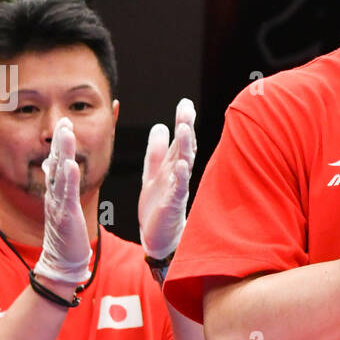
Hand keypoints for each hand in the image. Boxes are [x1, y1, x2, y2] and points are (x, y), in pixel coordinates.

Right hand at [36, 118, 91, 283]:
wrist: (62, 260)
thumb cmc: (67, 232)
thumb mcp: (65, 204)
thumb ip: (65, 185)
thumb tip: (63, 166)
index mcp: (56, 190)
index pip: (57, 161)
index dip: (60, 143)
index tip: (65, 123)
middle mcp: (54, 193)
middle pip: (55, 161)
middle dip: (60, 141)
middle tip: (64, 120)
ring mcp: (57, 202)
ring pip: (59, 173)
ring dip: (63, 152)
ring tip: (66, 133)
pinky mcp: (64, 214)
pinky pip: (65, 194)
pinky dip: (68, 179)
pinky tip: (71, 164)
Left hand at [139, 97, 195, 258]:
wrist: (157, 236)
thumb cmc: (158, 205)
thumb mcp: (152, 173)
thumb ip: (156, 152)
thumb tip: (160, 125)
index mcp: (173, 166)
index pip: (180, 141)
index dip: (183, 122)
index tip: (185, 103)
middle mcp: (178, 175)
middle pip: (185, 147)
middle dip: (186, 128)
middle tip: (187, 108)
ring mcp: (178, 189)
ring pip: (184, 164)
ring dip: (185, 146)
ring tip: (183, 128)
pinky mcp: (173, 204)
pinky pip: (178, 189)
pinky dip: (180, 176)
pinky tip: (180, 165)